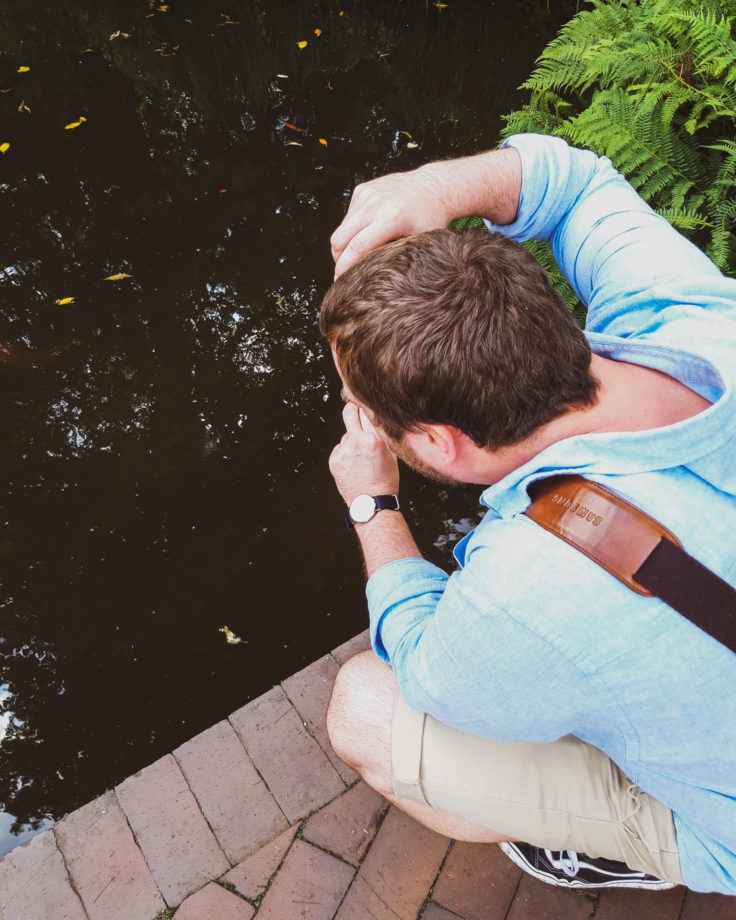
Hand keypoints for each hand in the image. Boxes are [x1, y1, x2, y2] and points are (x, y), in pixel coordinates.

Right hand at [329, 148, 520, 277]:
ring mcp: (367, 194)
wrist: (434, 187)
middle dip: (338, 259)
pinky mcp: (362, 190)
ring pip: (341, 229)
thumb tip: (374, 283)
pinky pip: (348, 217)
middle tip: (345, 272)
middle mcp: (376, 203)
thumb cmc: (430, 220)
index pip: (357, 246)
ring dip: (345, 245)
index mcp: (392, 217)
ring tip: (360, 254)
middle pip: (340, 238)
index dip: (345, 266)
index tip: (339, 281)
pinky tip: (369, 232)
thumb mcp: (419, 243)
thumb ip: (396, 259)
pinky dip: (352, 230)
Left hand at [329, 403, 398, 504]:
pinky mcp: (334, 460)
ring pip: (346, 434)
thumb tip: (376, 417)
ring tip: (362, 457)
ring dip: (352, 439)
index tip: (369, 403)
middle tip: (357, 410)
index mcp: (374, 440)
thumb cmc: (385, 481)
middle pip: (349, 411)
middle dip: (353, 409)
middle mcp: (355, 443)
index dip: (369, 406)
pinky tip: (355, 464)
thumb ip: (382, 435)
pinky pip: (340, 448)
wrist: (371, 504)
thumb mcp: (391, 454)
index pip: (368, 411)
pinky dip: (346, 452)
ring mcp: (342, 452)